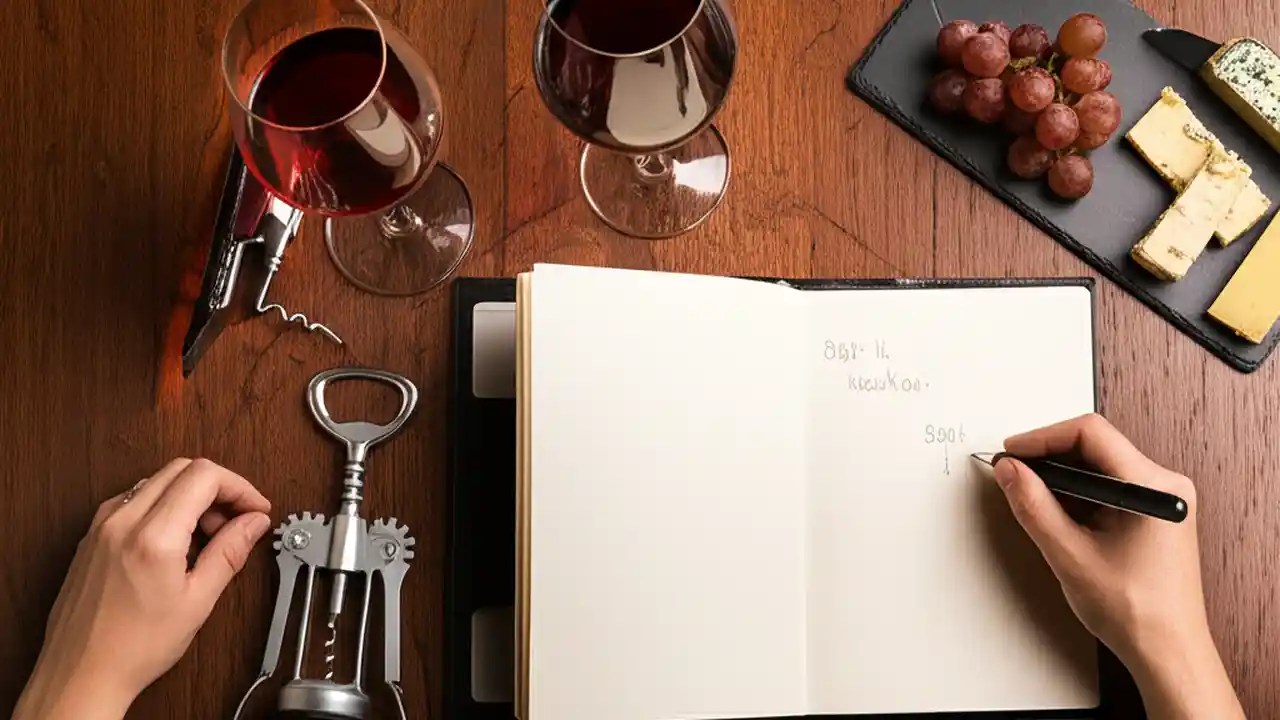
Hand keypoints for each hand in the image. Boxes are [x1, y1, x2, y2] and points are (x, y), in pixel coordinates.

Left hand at [13, 458, 271, 719]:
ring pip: (157, 481)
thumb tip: (254, 522)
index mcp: (152, 536)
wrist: (81, 673)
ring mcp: (101, 526)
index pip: (204, 476)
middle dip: (218, 487)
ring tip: (206, 537)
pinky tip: (175, 542)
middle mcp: (121, 521)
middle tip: (236, 519)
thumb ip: (229, 552)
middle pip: (181, 469)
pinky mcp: (91, 536)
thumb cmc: (134, 648)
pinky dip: (163, 507)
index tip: (255, 508)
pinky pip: (134, 500)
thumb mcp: (197, 601)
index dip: (239, 486)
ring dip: (190, 496)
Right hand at [990, 414, 1242, 719]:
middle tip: (1012, 472)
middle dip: (1048, 455)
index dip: (1042, 438)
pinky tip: (1056, 512)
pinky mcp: (1154, 513)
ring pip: (1100, 465)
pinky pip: (1109, 486)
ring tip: (1029, 494)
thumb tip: (1010, 471)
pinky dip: (1078, 493)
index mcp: (1154, 488)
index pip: (1091, 434)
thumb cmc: (1137, 612)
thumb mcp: (1070, 555)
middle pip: (1095, 444)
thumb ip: (1034, 506)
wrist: (1168, 651)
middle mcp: (1165, 486)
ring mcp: (1162, 500)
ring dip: (1062, 476)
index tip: (1011, 452)